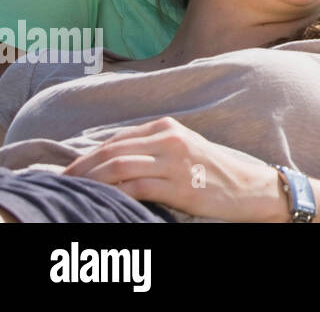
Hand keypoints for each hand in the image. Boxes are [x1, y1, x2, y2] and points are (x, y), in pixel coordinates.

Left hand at [63, 117, 284, 221]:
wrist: (249, 187)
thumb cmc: (213, 172)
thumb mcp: (184, 150)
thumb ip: (152, 149)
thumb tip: (111, 161)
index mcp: (168, 128)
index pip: (116, 139)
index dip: (87, 156)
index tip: (68, 171)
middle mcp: (170, 140)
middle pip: (112, 151)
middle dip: (81, 168)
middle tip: (60, 184)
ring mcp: (175, 162)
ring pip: (119, 167)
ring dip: (91, 181)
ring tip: (74, 193)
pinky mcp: (179, 185)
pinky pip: (136, 188)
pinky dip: (114, 195)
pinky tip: (102, 202)